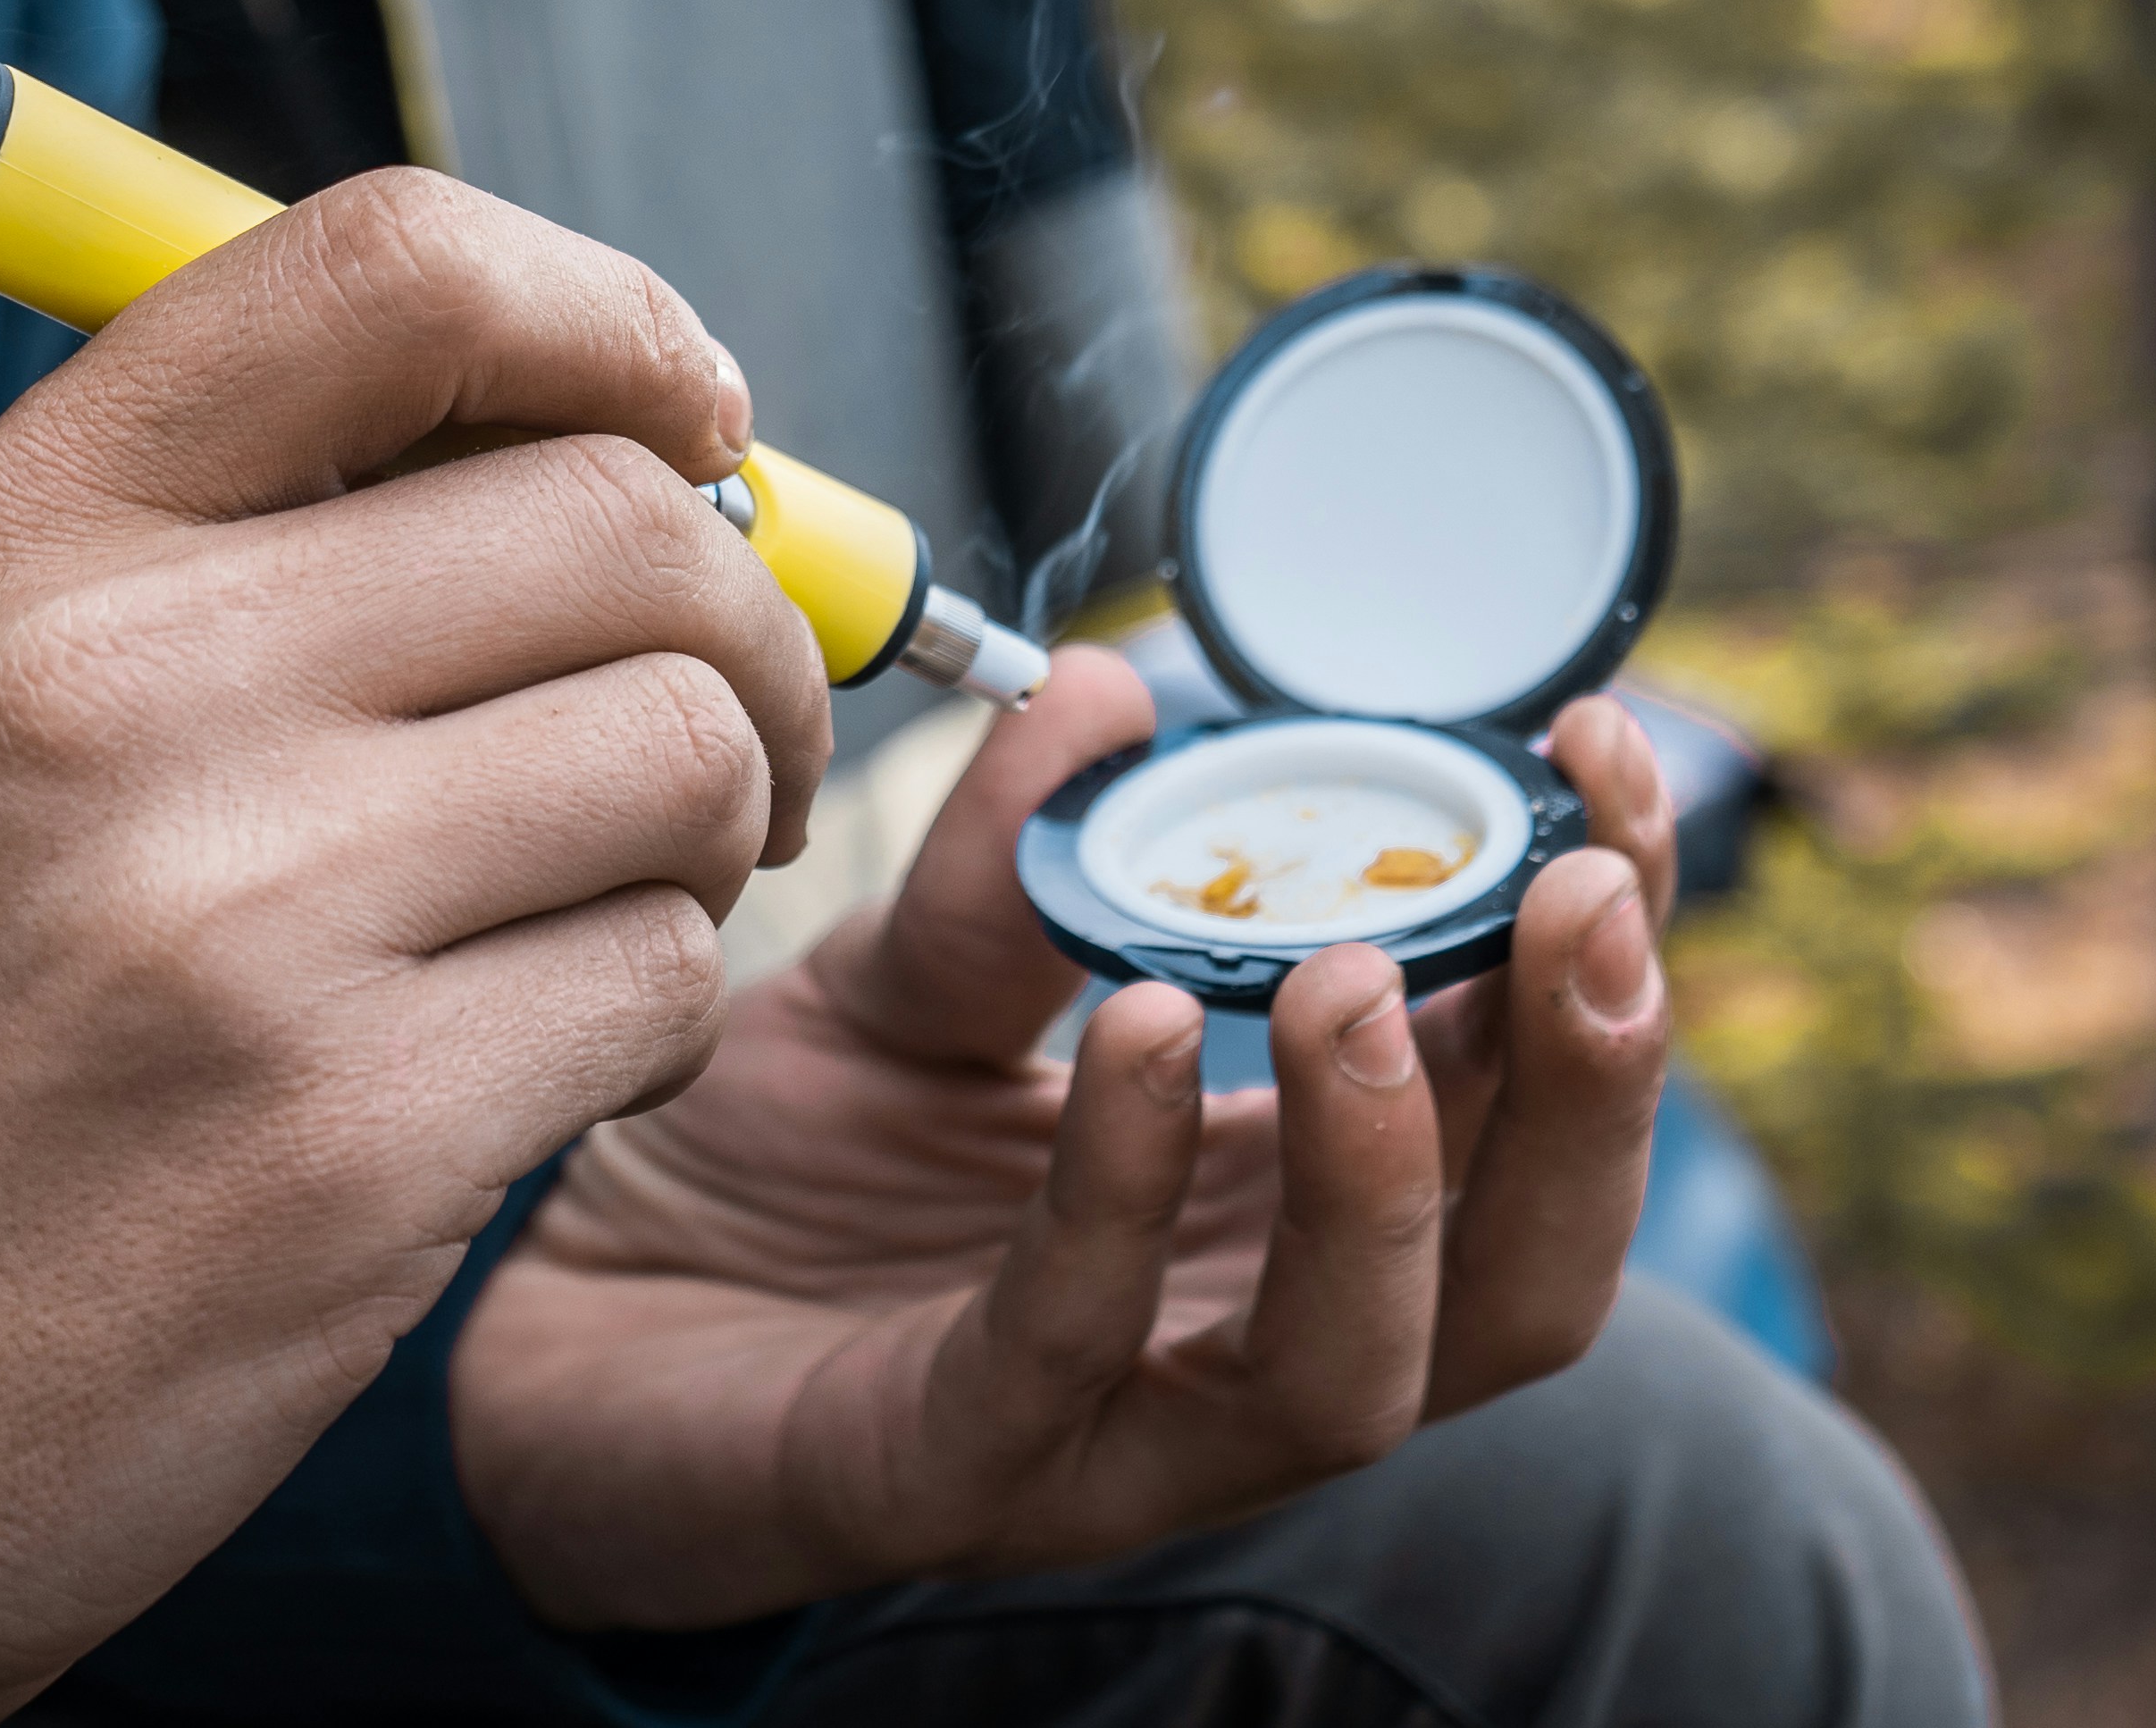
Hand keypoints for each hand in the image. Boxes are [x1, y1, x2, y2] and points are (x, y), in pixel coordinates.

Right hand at [0, 169, 837, 1725]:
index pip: (397, 264)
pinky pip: (663, 984)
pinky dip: (649, 1019)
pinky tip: (528, 1062)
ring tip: (602, 899)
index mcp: (29, 531)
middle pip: (623, 518)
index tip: (693, 420)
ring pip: (682, 751)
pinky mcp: (350, 1136)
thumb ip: (252, 514)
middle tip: (717, 729)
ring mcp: (238, 912)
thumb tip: (638, 425)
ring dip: (710, 834)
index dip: (615, 318)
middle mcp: (121, 683)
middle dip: (747, 624)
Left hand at [451, 657, 1674, 1628]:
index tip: (1602, 757)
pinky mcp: (949, 1472)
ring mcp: (1112, 1433)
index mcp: (1272, 1203)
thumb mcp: (903, 977)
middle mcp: (1236, 1335)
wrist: (553, 1327)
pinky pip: (1078, 1347)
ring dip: (1396, 1169)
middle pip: (1521, 1275)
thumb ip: (1019, 855)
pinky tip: (1142, 1030)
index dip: (1594, 945)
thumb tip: (1117, 683)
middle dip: (1588, 1088)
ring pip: (1359, 1369)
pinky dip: (1127, 1185)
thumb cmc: (765, 1172)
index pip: (1511, 1103)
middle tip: (1581, 891)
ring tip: (1364, 971)